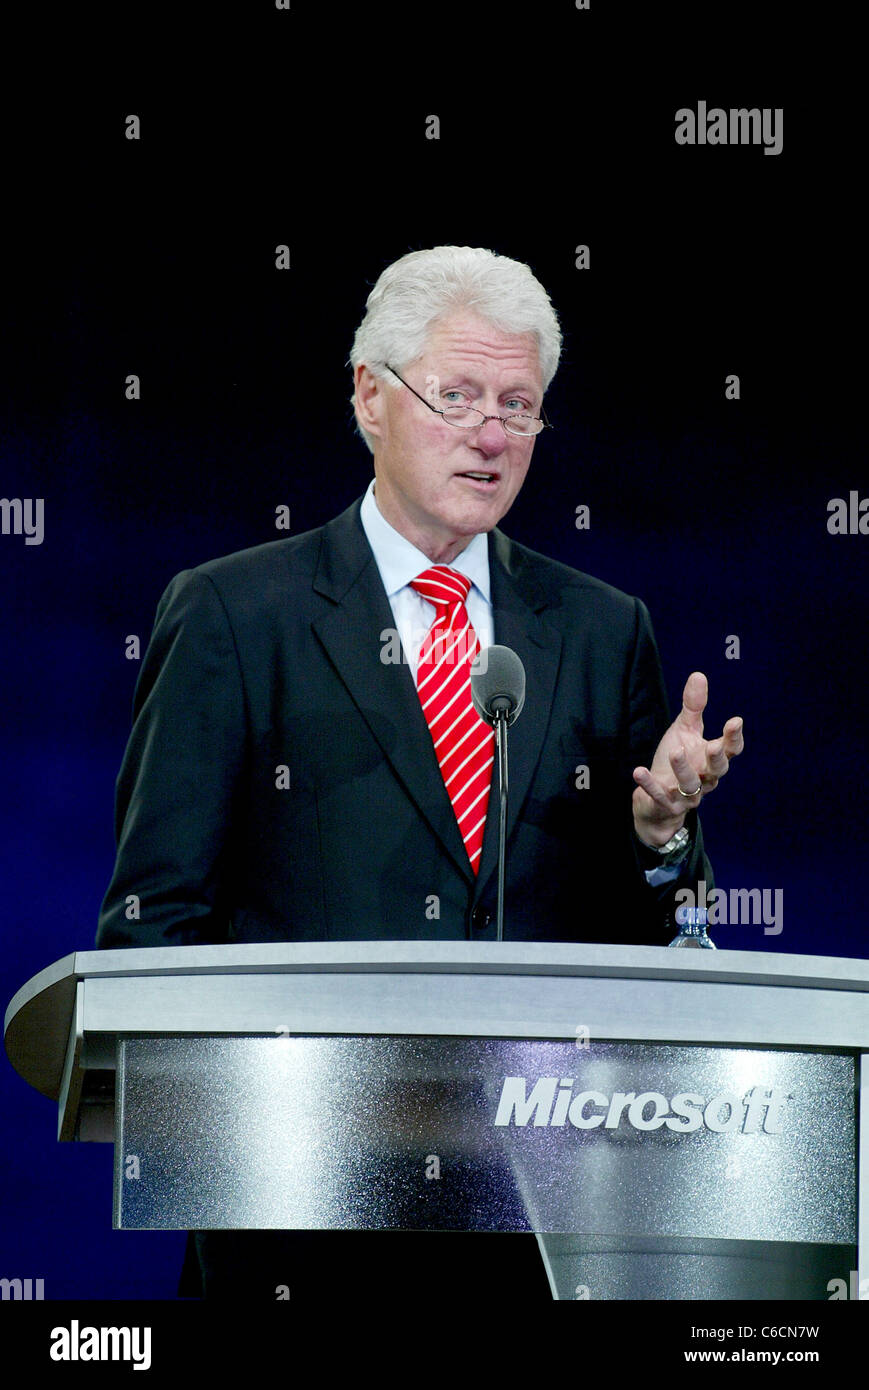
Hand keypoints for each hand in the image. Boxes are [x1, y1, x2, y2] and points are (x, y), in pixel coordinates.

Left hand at [632, 671, 743, 847]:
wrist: (656, 801)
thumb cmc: (676, 759)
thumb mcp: (684, 731)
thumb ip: (693, 707)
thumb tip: (698, 675)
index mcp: (711, 759)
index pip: (730, 750)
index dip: (734, 737)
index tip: (735, 721)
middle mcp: (705, 778)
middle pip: (717, 770)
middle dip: (716, 758)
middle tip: (714, 744)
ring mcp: (687, 795)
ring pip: (690, 784)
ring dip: (683, 769)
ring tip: (675, 751)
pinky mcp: (667, 806)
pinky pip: (659, 796)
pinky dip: (650, 785)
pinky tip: (639, 771)